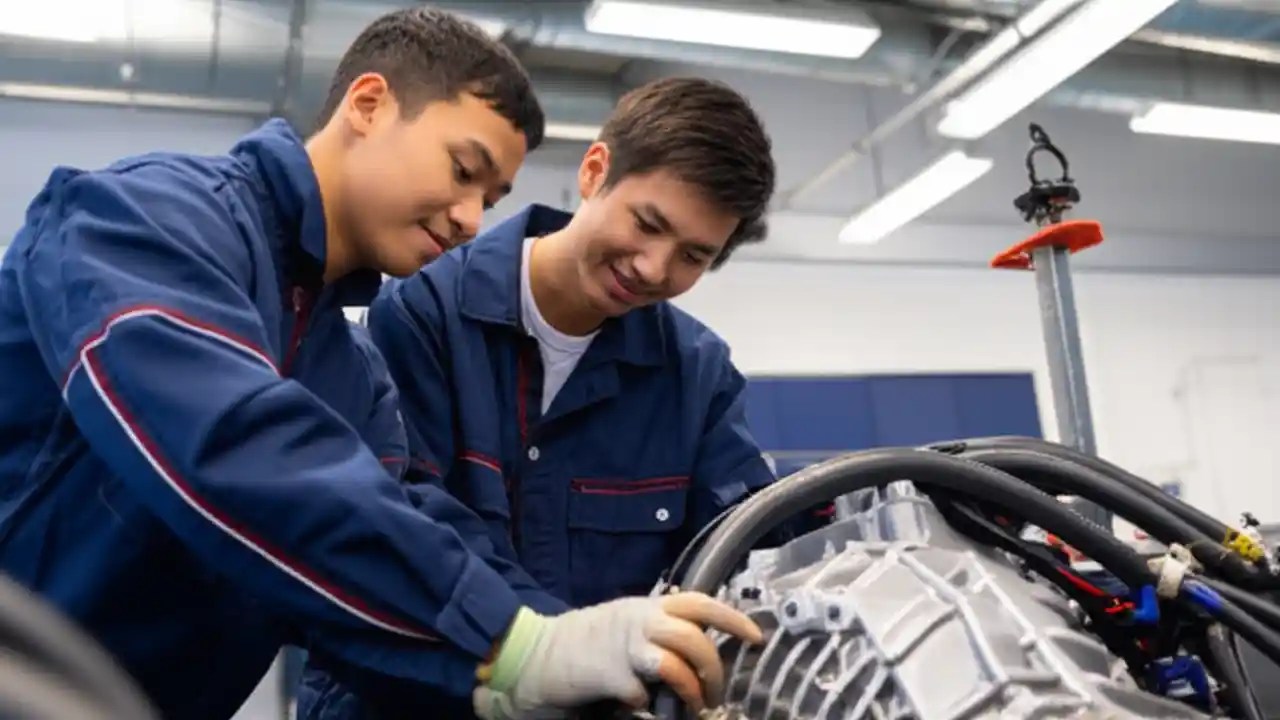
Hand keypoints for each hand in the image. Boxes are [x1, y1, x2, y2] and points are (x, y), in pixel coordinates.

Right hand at [474, 592, 761, 718]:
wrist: (538, 653)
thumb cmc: (586, 641)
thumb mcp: (627, 622)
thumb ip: (659, 628)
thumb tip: (697, 646)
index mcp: (648, 607)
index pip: (700, 603)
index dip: (733, 619)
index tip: (756, 637)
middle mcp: (640, 621)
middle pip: (694, 638)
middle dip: (713, 669)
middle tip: (715, 692)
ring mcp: (624, 647)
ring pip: (676, 664)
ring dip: (691, 690)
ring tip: (693, 705)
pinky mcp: (609, 675)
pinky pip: (643, 694)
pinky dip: (648, 705)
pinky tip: (640, 706)